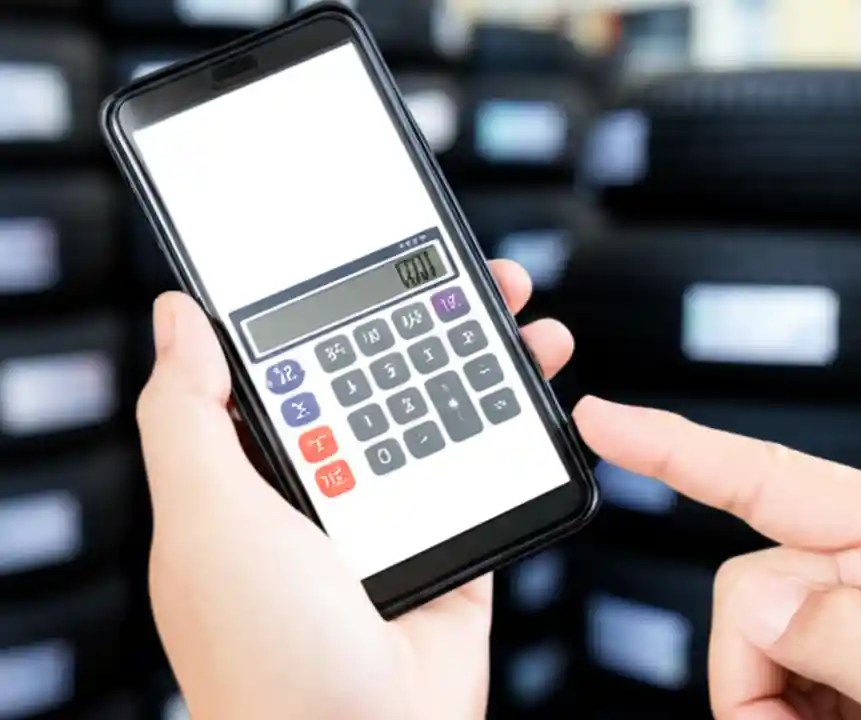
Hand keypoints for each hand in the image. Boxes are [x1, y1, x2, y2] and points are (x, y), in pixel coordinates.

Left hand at [138, 261, 572, 719]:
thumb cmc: (264, 651)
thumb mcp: (207, 518)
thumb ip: (189, 415)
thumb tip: (178, 316)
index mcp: (256, 475)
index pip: (292, 369)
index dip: (330, 306)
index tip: (368, 259)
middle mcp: (326, 490)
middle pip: (383, 379)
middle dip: (428, 322)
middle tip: (470, 277)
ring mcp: (395, 516)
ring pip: (445, 415)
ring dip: (488, 364)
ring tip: (526, 323)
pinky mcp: (456, 541)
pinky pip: (491, 469)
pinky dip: (519, 429)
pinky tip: (541, 393)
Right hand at [574, 397, 860, 719]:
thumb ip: (848, 640)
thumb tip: (756, 596)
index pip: (776, 479)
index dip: (677, 449)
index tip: (603, 419)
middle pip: (756, 586)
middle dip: (760, 677)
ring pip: (761, 633)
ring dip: (776, 702)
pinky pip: (788, 663)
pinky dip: (795, 709)